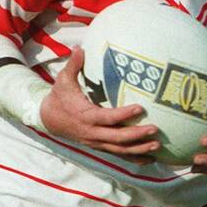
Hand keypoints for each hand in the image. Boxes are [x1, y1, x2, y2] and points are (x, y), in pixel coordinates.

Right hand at [40, 46, 160, 163]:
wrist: (49, 120)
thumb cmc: (60, 98)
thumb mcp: (63, 81)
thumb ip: (73, 65)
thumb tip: (79, 47)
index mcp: (86, 117)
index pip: (107, 117)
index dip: (124, 114)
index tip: (140, 108)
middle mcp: (92, 133)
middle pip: (117, 138)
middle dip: (137, 135)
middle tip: (155, 130)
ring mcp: (96, 142)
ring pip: (120, 149)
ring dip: (139, 149)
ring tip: (157, 145)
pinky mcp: (100, 147)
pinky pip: (118, 155)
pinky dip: (134, 158)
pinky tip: (150, 159)